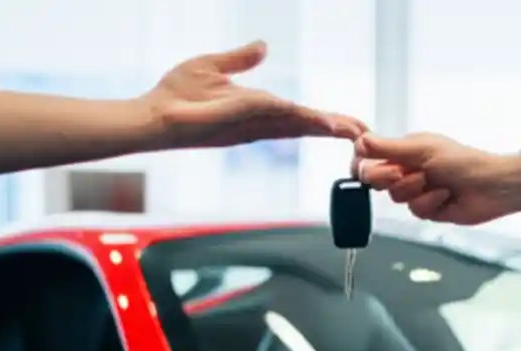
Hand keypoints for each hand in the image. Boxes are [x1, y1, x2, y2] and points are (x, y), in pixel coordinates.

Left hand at [143, 40, 365, 148]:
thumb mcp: (213, 66)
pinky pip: (280, 117)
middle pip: (306, 125)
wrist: (152, 113)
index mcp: (257, 110)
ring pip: (299, 125)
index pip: (298, 115)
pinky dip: (305, 121)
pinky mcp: (243, 121)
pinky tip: (326, 124)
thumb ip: (241, 59)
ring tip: (357, 131)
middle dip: (337, 129)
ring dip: (329, 127)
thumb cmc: (175, 94)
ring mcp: (253, 123)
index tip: (350, 124)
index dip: (324, 119)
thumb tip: (263, 46)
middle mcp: (259, 122)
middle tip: (367, 133)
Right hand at [353, 133, 520, 224]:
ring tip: (437, 184)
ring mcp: (417, 190)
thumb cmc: (462, 161)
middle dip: (392, 178)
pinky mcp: (428, 209)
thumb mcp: (422, 149)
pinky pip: (415, 211)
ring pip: (396, 198)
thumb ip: (389, 148)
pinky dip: (430, 203)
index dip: (366, 165)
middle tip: (409, 173)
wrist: (491, 186)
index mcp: (404, 151)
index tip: (366, 166)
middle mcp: (408, 170)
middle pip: (377, 181)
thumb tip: (360, 141)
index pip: (371, 159)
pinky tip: (446, 197)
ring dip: (417, 191)